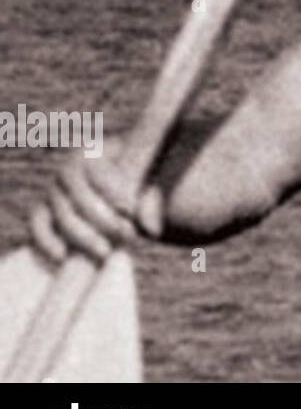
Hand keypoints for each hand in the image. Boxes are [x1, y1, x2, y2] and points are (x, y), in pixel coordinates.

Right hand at [29, 136, 163, 264]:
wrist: (125, 195)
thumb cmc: (142, 180)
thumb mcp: (151, 181)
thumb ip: (152, 199)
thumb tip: (153, 231)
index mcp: (93, 152)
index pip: (97, 171)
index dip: (114, 192)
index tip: (131, 209)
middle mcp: (67, 170)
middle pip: (79, 198)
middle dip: (103, 220)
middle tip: (127, 235)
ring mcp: (53, 192)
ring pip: (62, 216)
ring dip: (84, 237)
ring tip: (107, 252)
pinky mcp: (43, 213)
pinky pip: (37, 226)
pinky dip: (46, 242)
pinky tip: (63, 257)